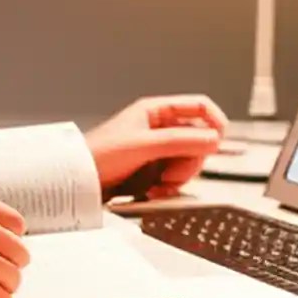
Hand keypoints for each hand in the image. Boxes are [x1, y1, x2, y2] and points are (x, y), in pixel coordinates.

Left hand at [87, 95, 226, 200]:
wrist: (78, 181)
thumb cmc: (98, 155)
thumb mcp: (143, 145)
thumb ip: (179, 141)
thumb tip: (212, 139)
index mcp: (155, 111)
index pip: (198, 107)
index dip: (214, 121)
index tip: (219, 139)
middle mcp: (159, 128)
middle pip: (198, 139)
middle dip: (192, 158)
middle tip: (176, 172)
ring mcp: (157, 149)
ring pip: (189, 161)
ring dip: (180, 176)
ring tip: (161, 184)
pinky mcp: (153, 169)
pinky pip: (176, 177)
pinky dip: (170, 186)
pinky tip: (155, 190)